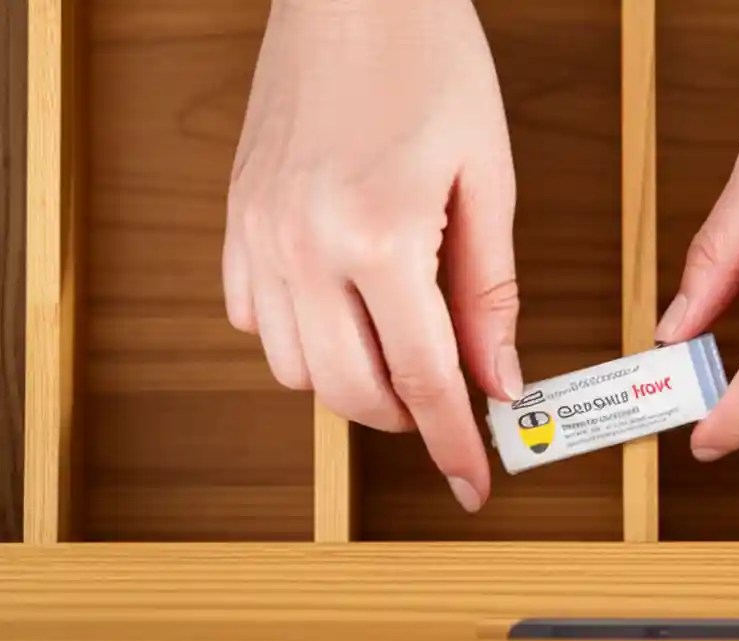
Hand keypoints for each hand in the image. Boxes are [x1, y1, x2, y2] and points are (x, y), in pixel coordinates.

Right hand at [223, 0, 519, 511]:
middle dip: (408, 419)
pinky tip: (342, 319)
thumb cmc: (428, 60)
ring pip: (295, 371)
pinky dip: (300, 343)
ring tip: (402, 359)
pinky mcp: (236, 219)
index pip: (424, 379)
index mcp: (381, 237)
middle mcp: (305, 246)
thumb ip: (490, 291)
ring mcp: (259, 235)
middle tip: (451, 407)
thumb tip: (500, 378)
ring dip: (354, 384)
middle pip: (352, 391)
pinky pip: (253, 321)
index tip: (473, 481)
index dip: (455, 442)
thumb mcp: (486, 178)